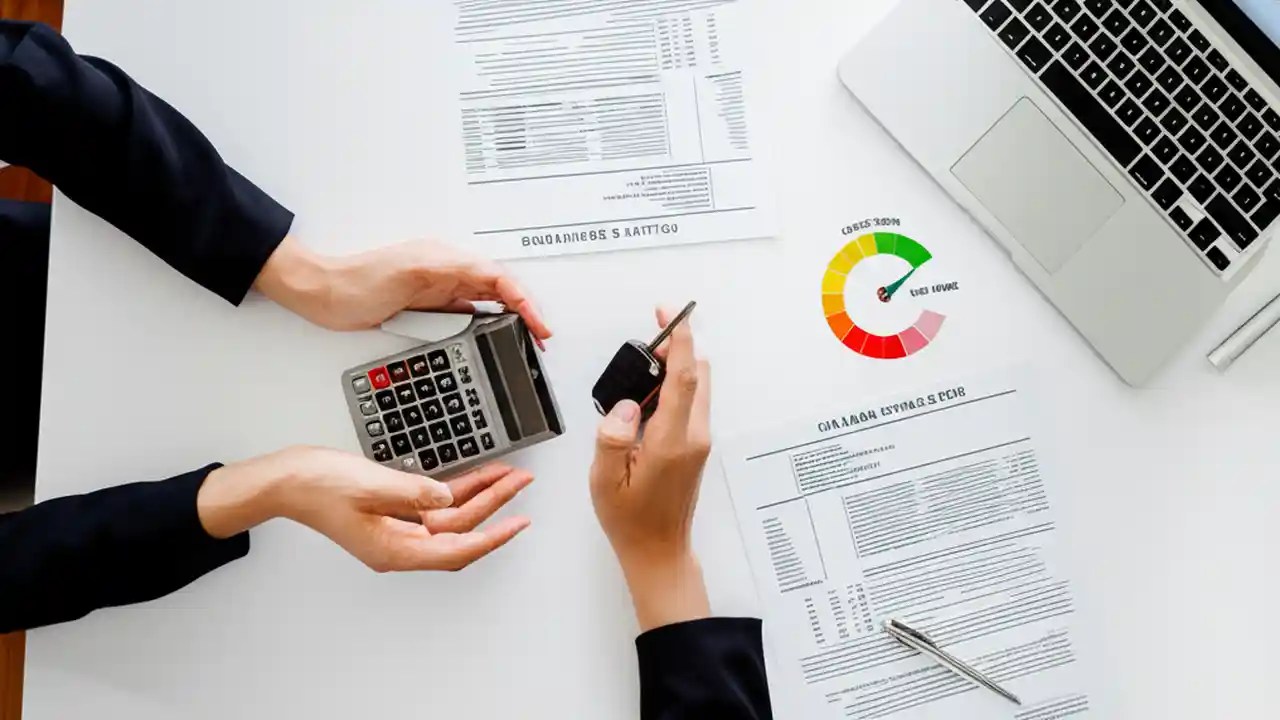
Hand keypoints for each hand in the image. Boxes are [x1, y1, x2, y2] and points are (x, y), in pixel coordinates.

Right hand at [199, 447, 533, 571]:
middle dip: (493, 507)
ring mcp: (395, 530)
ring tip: (507, 477)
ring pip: (450, 518)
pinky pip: (434, 506)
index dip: (492, 536)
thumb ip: (414, 492)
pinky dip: (457, 492)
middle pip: (459, 531)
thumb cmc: (316, 485)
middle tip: (521, 486)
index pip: (457, 549)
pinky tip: (476, 477)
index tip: (519, 523)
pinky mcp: (392, 512)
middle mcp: (399, 545)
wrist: (285, 480)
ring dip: (478, 496)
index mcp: (394, 550)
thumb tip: (448, 499)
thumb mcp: (371, 484)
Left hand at [254, 236, 551, 343]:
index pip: (498, 279)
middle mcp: (446, 272)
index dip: (524, 301)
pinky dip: (480, 327)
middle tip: (539, 338)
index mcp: (446, 260)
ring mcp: (437, 290)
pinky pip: (462, 316)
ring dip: (505, 320)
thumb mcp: (410, 274)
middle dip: (523, 313)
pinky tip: (486, 339)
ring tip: (522, 340)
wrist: (322, 294)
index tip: (538, 325)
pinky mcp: (426, 307)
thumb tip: (484, 280)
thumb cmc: (354, 282)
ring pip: (484, 304)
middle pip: (497, 291)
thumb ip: (450, 274)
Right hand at [590, 306, 711, 630]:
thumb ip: (612, 436)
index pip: (683, 378)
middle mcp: (694, 438)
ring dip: (675, 370)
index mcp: (671, 442)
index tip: (671, 315)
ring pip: (697, 388)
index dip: (679, 340)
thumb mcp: (604, 479)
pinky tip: (647, 400)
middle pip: (697, 375)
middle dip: (677, 349)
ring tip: (642, 371)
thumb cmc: (632, 521)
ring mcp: (699, 442)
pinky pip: (691, 406)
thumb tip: (624, 406)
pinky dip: (674, 390)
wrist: (659, 551)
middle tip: (650, 338)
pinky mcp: (696, 447)